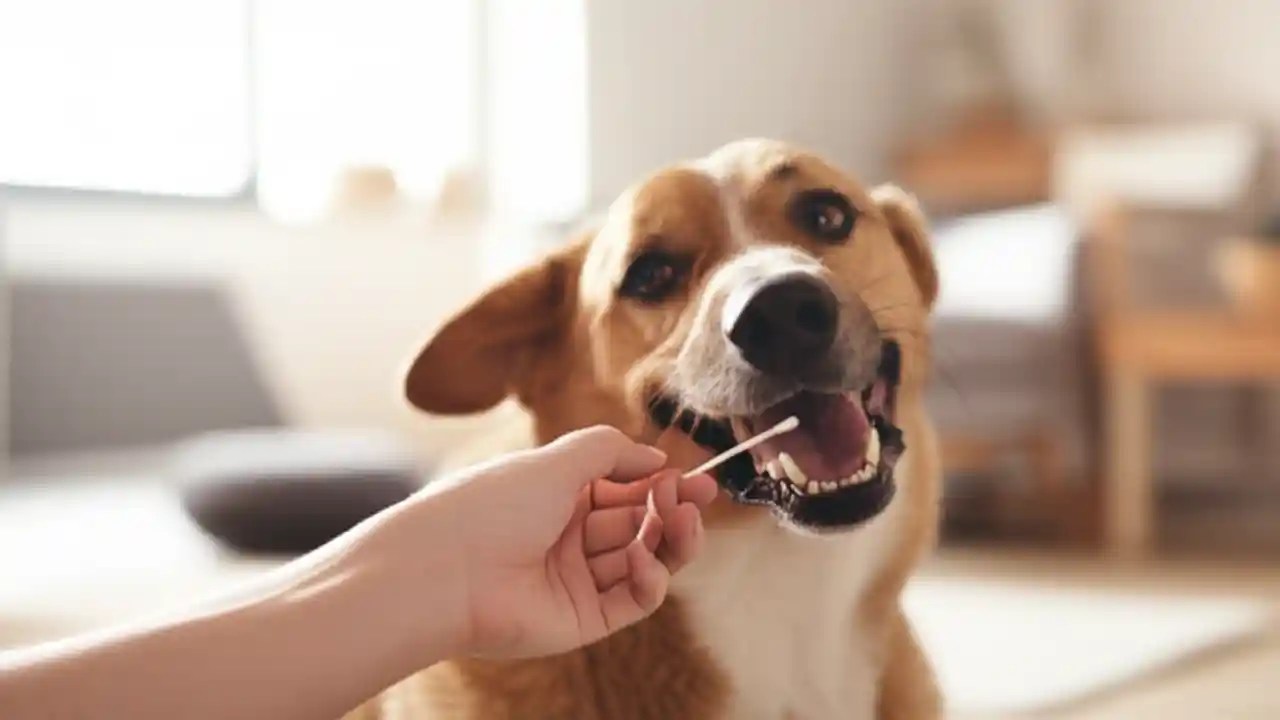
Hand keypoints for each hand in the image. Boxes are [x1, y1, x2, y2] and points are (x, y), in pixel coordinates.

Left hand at [373, 426, 717, 659]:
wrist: (445, 572)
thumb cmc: (490, 506)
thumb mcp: (557, 459)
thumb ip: (612, 451)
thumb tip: (657, 457)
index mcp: (558, 497)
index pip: (624, 488)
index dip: (662, 482)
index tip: (697, 476)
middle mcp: (568, 537)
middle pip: (639, 523)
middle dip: (672, 508)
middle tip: (699, 495)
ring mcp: (576, 580)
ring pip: (643, 560)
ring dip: (669, 539)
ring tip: (682, 520)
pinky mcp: (582, 620)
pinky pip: (632, 600)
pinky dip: (650, 580)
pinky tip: (646, 560)